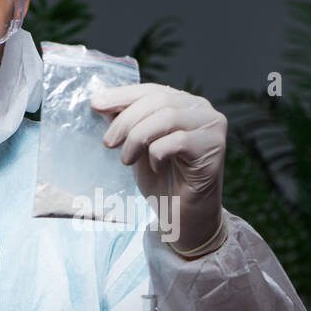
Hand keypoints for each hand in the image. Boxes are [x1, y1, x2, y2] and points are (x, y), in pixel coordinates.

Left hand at [91, 83, 226, 252]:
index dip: (123, 95)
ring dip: (138, 138)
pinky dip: (158, 153)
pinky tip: (155, 168)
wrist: (183, 220)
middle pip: (159, 101)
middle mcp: (203, 111)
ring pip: (167, 117)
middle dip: (127, 120)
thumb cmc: (163, 183)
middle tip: (108, 142)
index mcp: (186, 104)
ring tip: (126, 159)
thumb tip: (101, 102)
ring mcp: (212, 128)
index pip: (152, 90)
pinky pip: (177, 141)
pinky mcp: (214, 148)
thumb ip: (127, 123)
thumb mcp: (138, 147)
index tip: (96, 105)